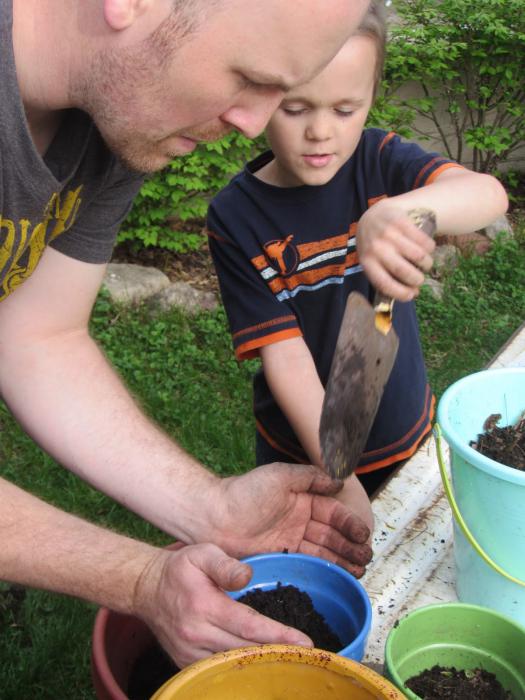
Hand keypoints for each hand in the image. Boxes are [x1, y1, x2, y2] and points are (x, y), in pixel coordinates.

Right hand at [133, 543, 311, 667]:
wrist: (145, 588)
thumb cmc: (180, 568)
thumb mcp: (202, 553)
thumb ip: (226, 564)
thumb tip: (248, 577)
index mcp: (204, 607)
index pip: (249, 626)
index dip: (279, 635)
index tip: (305, 641)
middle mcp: (196, 635)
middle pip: (245, 650)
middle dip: (278, 653)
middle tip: (307, 655)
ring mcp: (189, 654)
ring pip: (233, 665)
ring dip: (261, 664)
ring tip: (290, 661)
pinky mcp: (185, 663)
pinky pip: (218, 671)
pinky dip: (240, 669)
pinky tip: (260, 665)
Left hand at [211, 463, 371, 576]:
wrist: (213, 517)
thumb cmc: (244, 492)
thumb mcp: (280, 476)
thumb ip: (310, 477)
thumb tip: (338, 481)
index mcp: (302, 500)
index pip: (332, 512)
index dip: (349, 523)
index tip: (363, 533)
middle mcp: (299, 522)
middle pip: (332, 535)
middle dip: (351, 546)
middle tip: (367, 557)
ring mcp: (290, 542)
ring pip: (323, 552)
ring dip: (343, 560)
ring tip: (360, 570)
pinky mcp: (280, 559)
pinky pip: (307, 565)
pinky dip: (325, 571)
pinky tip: (339, 578)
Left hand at [357, 202, 435, 300]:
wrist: (374, 216)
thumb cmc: (375, 247)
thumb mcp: (372, 262)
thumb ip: (385, 278)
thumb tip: (411, 294)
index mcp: (367, 262)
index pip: (385, 284)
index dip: (401, 293)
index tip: (412, 295)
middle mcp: (376, 248)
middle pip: (404, 271)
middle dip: (417, 280)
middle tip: (420, 279)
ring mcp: (389, 234)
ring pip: (418, 256)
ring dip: (427, 264)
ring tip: (425, 264)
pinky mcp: (402, 222)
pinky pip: (424, 241)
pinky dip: (430, 248)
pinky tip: (427, 249)